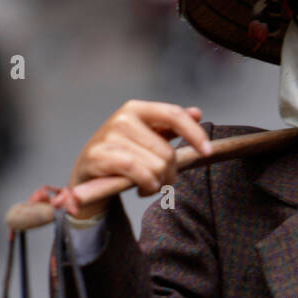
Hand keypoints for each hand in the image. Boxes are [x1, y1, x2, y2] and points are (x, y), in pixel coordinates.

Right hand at [62, 100, 212, 218]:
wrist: (89, 173)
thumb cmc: (122, 155)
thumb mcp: (148, 138)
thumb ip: (171, 126)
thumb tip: (196, 113)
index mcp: (137, 108)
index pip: (174, 115)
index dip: (194, 134)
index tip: (208, 151)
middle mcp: (122, 118)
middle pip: (167, 152)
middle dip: (170, 174)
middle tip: (161, 180)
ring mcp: (109, 136)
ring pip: (156, 166)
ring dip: (157, 184)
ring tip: (148, 185)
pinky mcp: (99, 156)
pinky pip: (139, 173)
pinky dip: (146, 186)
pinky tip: (142, 188)